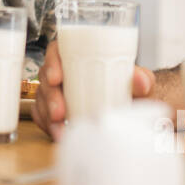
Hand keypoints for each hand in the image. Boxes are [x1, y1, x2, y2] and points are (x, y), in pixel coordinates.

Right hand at [33, 40, 155, 140]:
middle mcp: (65, 73)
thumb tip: (141, 80)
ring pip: (41, 98)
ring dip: (47, 115)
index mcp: (78, 57)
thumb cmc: (130, 92)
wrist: (131, 114)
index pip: (56, 51)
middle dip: (49, 96)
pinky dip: (46, 125)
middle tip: (59, 111)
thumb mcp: (138, 84)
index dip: (52, 62)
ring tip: (60, 130)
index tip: (56, 78)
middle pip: (45, 78)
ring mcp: (57, 92)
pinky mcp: (53, 111)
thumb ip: (142, 79)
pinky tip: (57, 133)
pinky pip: (41, 115)